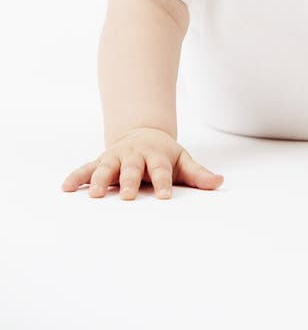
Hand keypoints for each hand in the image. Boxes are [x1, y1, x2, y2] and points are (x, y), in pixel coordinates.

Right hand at [61, 127, 223, 199]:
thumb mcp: (183, 160)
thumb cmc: (164, 154)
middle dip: (128, 182)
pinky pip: (86, 169)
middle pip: (132, 169)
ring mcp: (116, 158)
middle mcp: (134, 156)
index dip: (163, 182)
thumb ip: (198, 174)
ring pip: (106, 167)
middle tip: (126, 196)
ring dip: (99, 180)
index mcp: (156, 156)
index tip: (164, 196)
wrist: (142, 133)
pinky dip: (76, 177)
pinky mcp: (100, 162)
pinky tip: (66, 187)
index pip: (161, 170)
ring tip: (93, 194)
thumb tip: (220, 182)